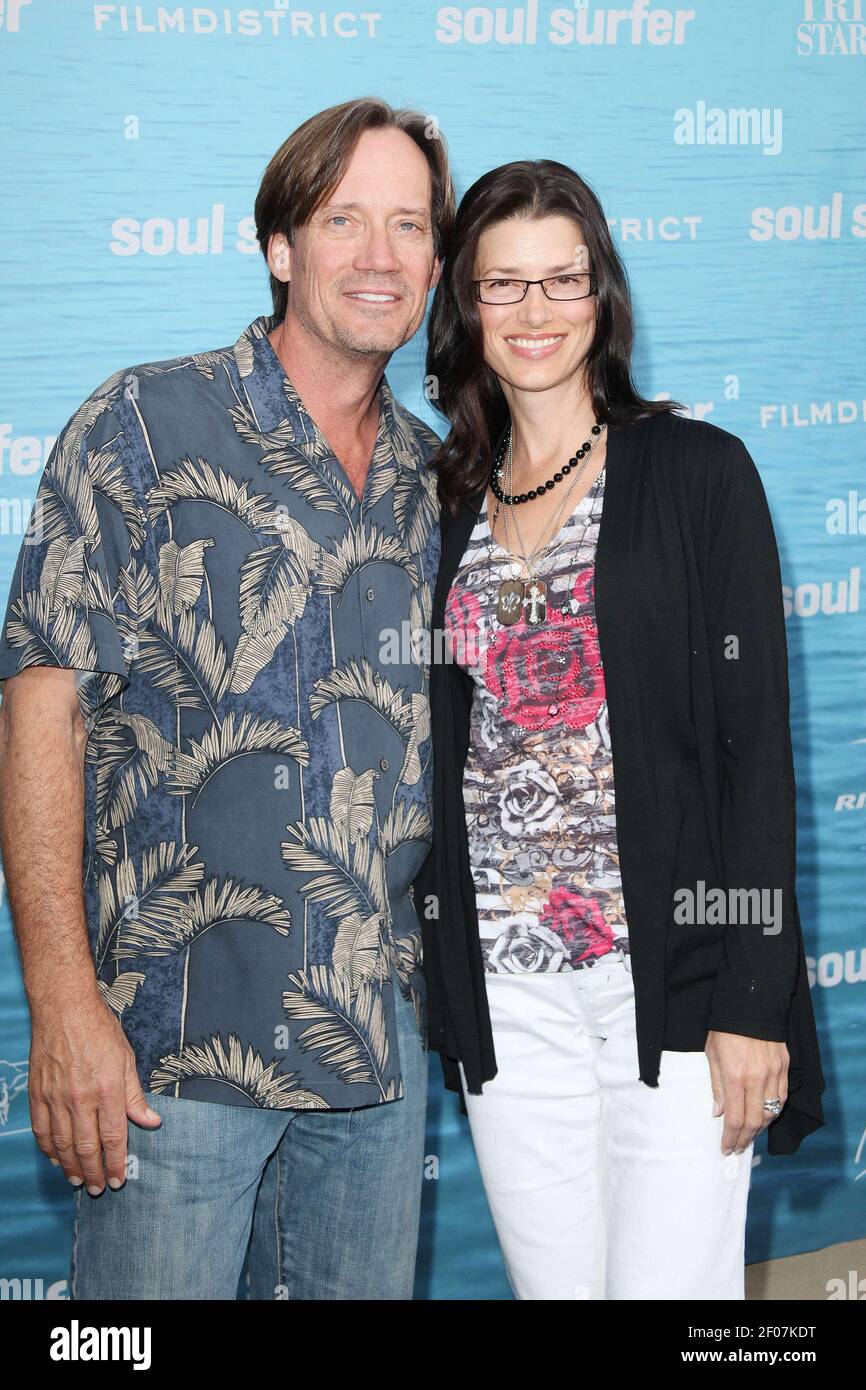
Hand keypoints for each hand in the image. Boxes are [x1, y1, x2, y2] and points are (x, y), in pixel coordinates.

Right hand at [28, 993, 161, 1194]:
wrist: (65, 1009)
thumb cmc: (100, 1030)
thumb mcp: (126, 1059)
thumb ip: (136, 1096)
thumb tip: (152, 1122)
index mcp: (107, 1089)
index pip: (113, 1137)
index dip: (117, 1162)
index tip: (119, 1179)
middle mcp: (81, 1097)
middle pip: (87, 1147)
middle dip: (95, 1172)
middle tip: (100, 1189)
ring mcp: (56, 1097)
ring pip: (63, 1143)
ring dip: (71, 1166)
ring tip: (79, 1181)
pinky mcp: (38, 1093)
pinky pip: (42, 1130)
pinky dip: (48, 1149)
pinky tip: (56, 1159)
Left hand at [705, 1031, 788, 1154]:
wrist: (750, 1004)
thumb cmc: (725, 1028)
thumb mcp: (712, 1054)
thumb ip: (716, 1085)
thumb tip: (718, 1112)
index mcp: (735, 1077)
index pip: (735, 1119)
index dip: (731, 1138)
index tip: (726, 1148)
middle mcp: (756, 1079)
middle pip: (755, 1122)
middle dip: (745, 1139)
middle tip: (737, 1147)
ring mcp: (773, 1074)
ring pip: (772, 1112)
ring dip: (760, 1128)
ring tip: (749, 1134)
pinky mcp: (784, 1067)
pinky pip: (782, 1097)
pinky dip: (774, 1111)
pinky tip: (765, 1115)